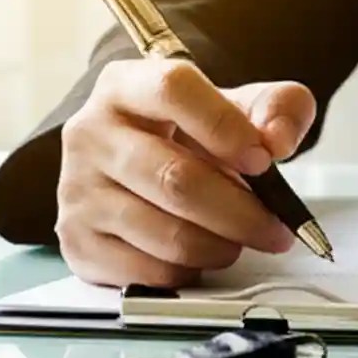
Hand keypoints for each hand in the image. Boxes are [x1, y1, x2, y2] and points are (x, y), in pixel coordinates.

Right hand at [56, 59, 315, 286]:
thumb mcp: (240, 106)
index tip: (264, 160)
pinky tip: (202, 253)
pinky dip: (191, 271)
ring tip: (241, 239)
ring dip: (221, 246)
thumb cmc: (191, 132)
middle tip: (276, 227)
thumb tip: (278, 141)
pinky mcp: (79, 242)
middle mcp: (91, 133)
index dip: (225, 127)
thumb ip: (279, 107)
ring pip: (167, 234)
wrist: (140, 161)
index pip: (172, 90)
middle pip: (176, 179)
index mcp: (126, 86)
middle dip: (241, 212)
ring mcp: (78, 190)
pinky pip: (150, 272)